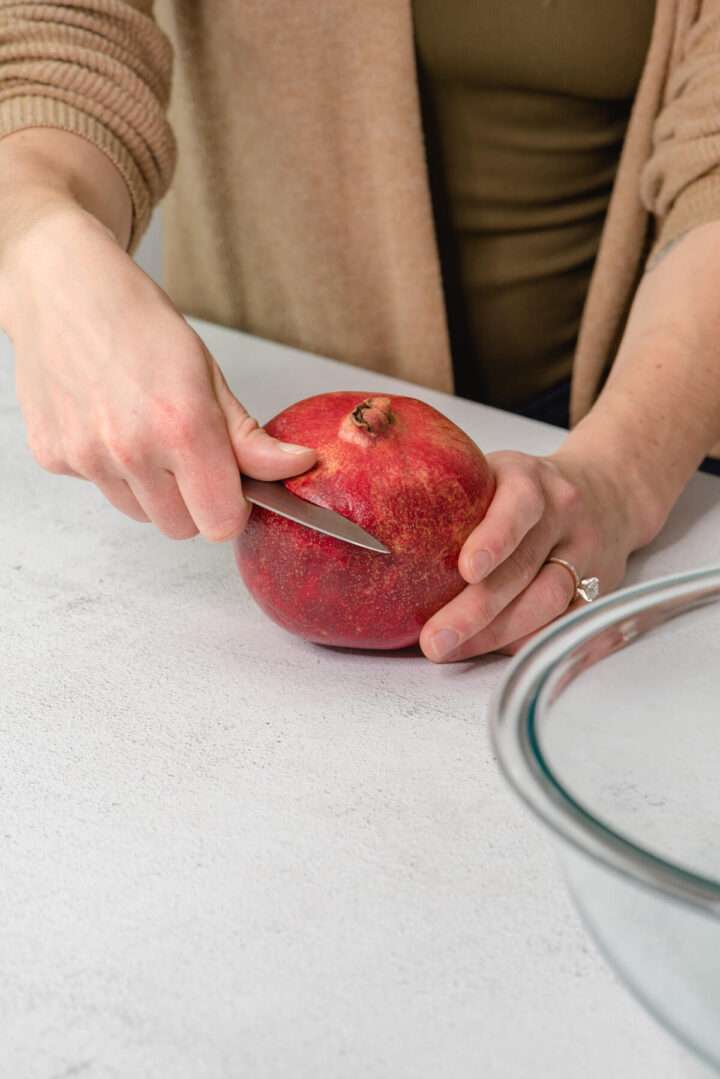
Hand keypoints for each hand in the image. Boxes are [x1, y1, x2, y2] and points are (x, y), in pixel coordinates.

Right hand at [2, 204, 315, 539]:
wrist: (63, 288)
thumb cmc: (138, 324)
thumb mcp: (208, 376)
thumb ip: (250, 437)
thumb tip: (296, 466)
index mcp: (182, 428)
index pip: (221, 522)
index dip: (231, 507)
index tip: (230, 485)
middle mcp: (131, 450)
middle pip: (181, 528)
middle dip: (193, 501)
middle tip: (187, 454)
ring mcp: (86, 457)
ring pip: (140, 515)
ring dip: (152, 489)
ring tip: (144, 433)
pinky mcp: (54, 457)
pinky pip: (101, 490)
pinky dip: (110, 470)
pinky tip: (107, 423)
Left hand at [419, 448, 644, 660]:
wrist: (609, 492)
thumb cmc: (528, 489)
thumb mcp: (494, 471)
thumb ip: (454, 495)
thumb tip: (375, 536)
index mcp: (532, 481)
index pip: (519, 507)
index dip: (494, 538)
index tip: (466, 569)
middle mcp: (563, 517)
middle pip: (526, 569)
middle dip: (478, 611)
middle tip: (436, 639)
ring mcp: (585, 554)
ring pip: (548, 602)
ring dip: (497, 635)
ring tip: (452, 651)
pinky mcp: (600, 588)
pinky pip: (565, 623)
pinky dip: (529, 641)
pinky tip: (494, 653)